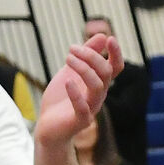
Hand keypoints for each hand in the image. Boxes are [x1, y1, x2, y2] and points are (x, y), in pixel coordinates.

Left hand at [35, 35, 123, 152]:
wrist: (47, 128)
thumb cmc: (60, 100)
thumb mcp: (70, 71)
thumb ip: (84, 55)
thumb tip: (101, 36)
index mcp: (98, 83)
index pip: (115, 68)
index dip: (116, 53)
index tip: (109, 38)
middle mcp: (98, 96)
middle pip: (106, 73)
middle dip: (91, 56)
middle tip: (72, 49)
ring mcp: (91, 109)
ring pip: (97, 86)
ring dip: (84, 69)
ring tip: (67, 58)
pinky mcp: (80, 121)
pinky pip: (83, 108)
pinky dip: (76, 94)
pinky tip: (67, 82)